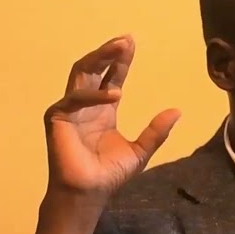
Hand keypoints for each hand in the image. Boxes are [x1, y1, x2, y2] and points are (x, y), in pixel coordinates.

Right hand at [42, 35, 180, 200]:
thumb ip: (156, 131)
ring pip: (81, 74)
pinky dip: (93, 94)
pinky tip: (115, 94)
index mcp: (102, 110)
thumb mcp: (140, 150)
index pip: (111, 78)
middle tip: (126, 40)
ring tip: (119, 49)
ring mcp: (69, 109)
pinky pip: (74, 99)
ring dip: (99, 59)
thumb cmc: (109, 174)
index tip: (132, 43)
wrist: (90, 193)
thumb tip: (177, 110)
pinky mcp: (57, 118)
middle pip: (94, 69)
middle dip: (109, 53)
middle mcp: (85, 105)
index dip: (121, 61)